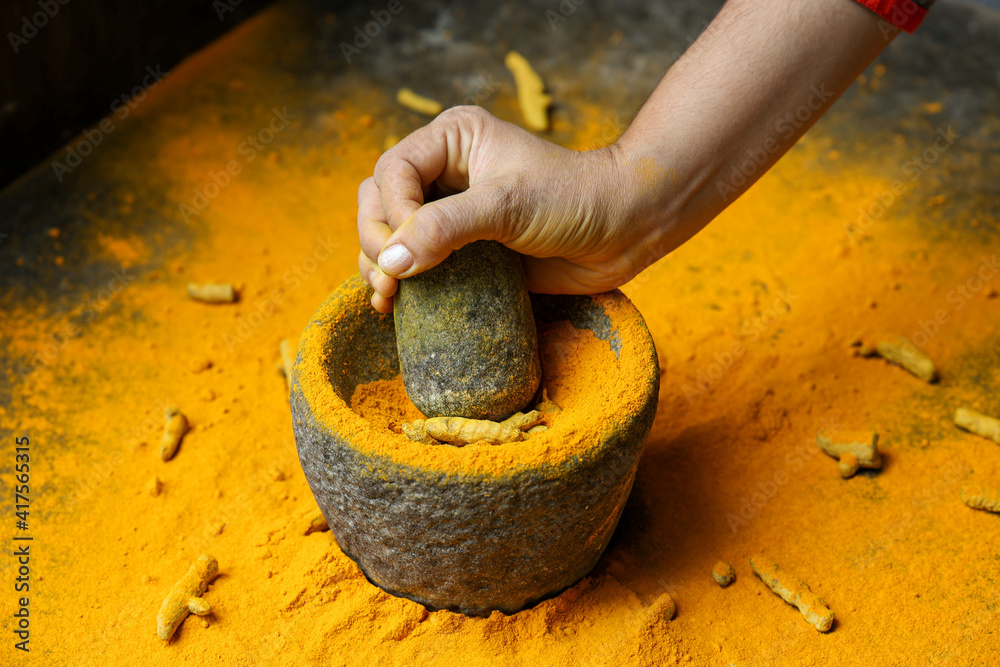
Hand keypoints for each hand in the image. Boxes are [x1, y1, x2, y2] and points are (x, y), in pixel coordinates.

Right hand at [356, 106, 661, 312]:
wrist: (625, 231)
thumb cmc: (575, 200)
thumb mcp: (508, 205)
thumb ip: (446, 229)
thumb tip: (390, 261)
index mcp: (453, 140)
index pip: (392, 171)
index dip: (392, 212)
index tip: (408, 248)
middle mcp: (445, 172)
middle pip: (380, 202)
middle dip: (376, 240)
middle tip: (389, 281)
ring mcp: (452, 212)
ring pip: (390, 233)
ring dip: (379, 264)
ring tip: (388, 298)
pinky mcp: (464, 250)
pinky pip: (417, 263)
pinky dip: (400, 282)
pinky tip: (395, 306)